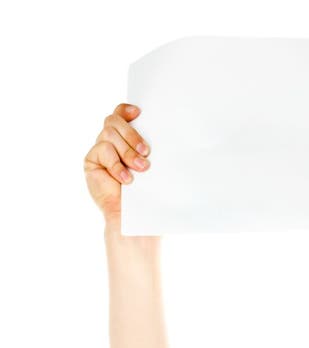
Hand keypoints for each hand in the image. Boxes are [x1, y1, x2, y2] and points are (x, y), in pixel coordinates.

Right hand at [83, 102, 150, 222]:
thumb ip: (144, 146)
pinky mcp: (91, 161)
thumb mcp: (149, 166)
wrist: (131, 217)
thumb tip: (158, 127)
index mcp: (123, 139)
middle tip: (146, 152)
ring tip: (141, 169)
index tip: (139, 113)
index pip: (119, 115)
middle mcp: (109, 142)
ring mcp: (99, 151)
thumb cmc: (145, 194)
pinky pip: (104, 151)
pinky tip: (127, 180)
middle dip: (132, 135)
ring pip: (109, 135)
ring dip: (128, 152)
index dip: (125, 110)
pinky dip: (117, 165)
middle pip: (113, 121)